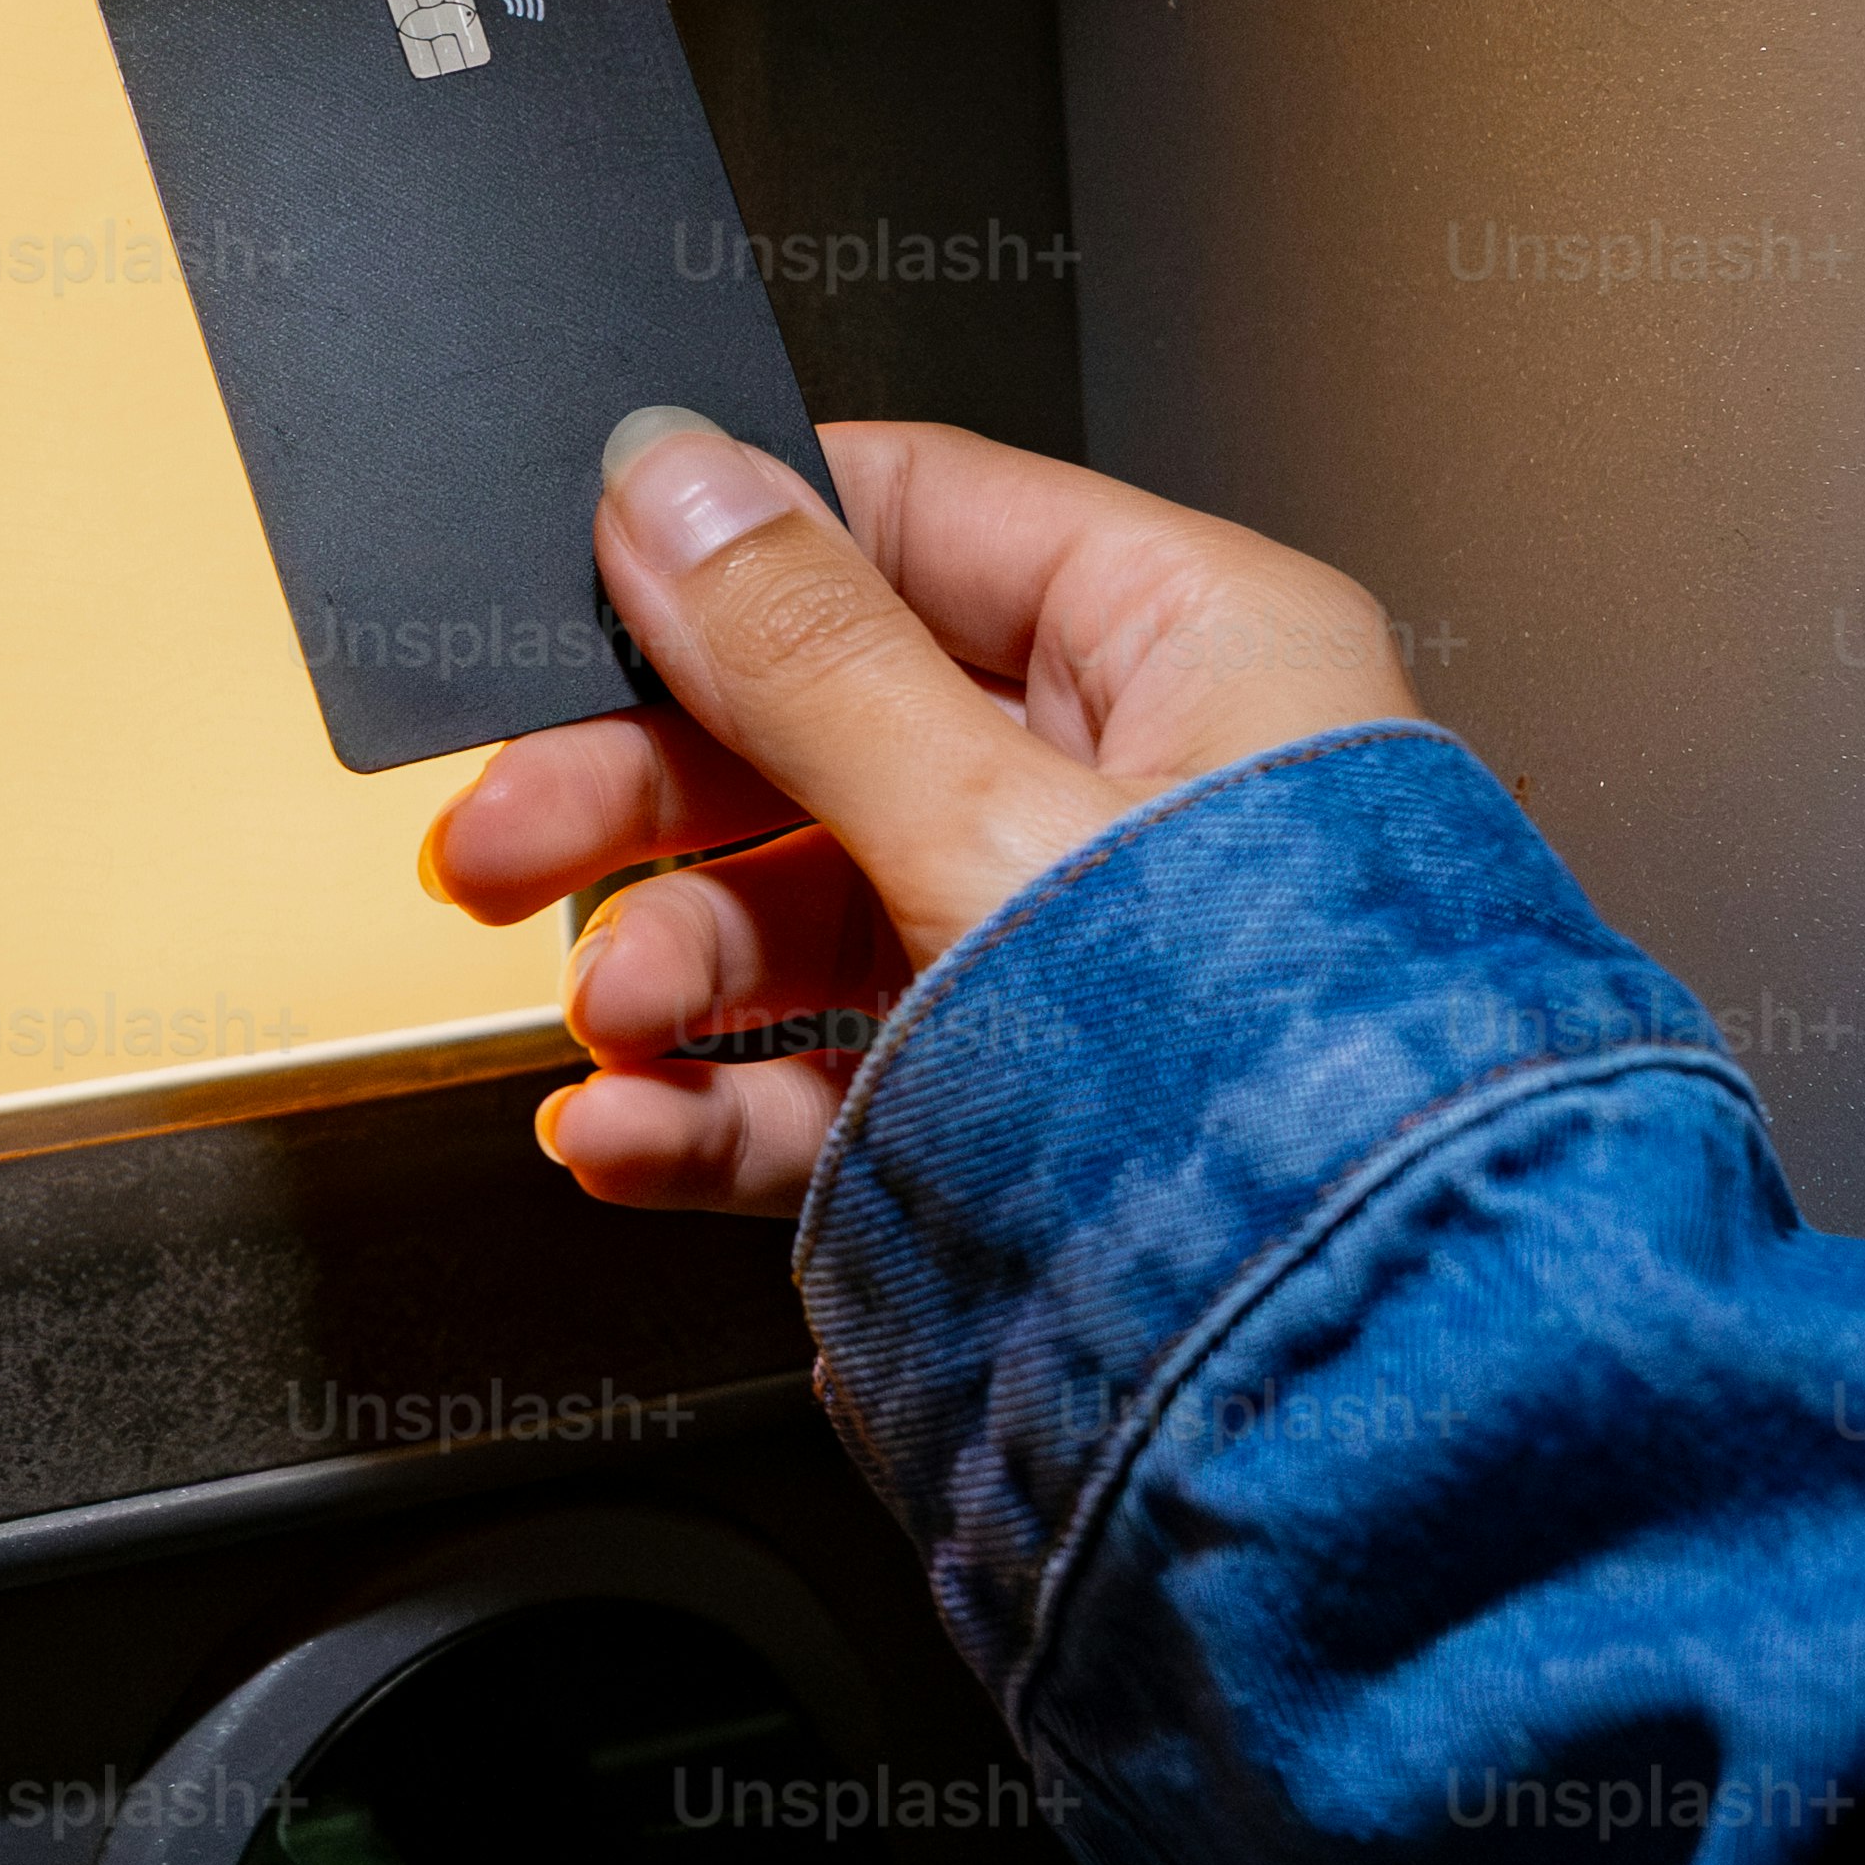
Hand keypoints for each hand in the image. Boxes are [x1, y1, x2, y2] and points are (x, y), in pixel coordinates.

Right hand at [430, 412, 1419, 1214]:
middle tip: (497, 844)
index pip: (912, 522)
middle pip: (820, 730)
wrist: (1367, 1381)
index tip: (578, 596)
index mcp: (1189, 647)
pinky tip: (633, 1133)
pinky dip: (717, 1107)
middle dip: (643, 804)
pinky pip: (837, 1077)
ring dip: (674, 974)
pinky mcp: (1032, 1123)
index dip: (728, 557)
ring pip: (811, 918)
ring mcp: (1078, 966)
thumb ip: (806, 656)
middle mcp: (1140, 790)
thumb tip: (674, 483)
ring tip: (611, 1034)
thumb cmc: (1287, 1088)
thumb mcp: (995, 824)